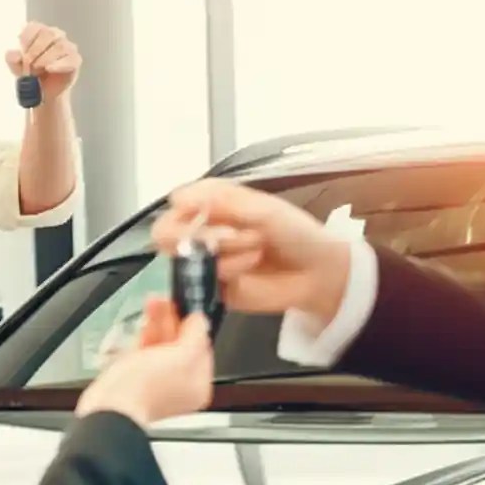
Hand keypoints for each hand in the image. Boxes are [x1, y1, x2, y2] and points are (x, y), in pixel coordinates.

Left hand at [4, 22, 80, 102]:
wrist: (43, 91)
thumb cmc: (30, 73)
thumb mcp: (16, 66)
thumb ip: (12, 58)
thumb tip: (15, 55)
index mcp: (39, 31)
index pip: (34, 27)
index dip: (26, 40)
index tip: (22, 54)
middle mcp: (55, 35)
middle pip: (48, 34)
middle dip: (35, 50)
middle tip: (29, 65)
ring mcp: (67, 46)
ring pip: (59, 46)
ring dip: (45, 59)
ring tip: (37, 71)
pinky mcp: (75, 60)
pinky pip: (70, 59)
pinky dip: (59, 64)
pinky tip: (49, 69)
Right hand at [75, 298, 213, 427]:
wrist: (109, 404)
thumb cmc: (144, 389)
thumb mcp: (182, 356)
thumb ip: (196, 336)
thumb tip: (200, 321)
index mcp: (198, 386)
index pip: (202, 349)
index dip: (193, 326)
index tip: (186, 309)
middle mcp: (178, 386)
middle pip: (180, 346)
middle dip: (172, 321)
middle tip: (166, 303)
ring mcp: (156, 382)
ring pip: (161, 346)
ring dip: (158, 323)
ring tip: (153, 304)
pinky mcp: (135, 378)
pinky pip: (145, 351)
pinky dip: (145, 335)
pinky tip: (145, 322)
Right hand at [151, 178, 351, 324]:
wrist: (318, 272)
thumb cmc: (295, 233)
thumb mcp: (262, 207)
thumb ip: (220, 200)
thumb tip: (179, 197)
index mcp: (212, 204)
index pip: (175, 203)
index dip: (185, 209)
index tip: (207, 211)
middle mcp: (203, 231)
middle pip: (165, 233)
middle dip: (198, 234)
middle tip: (229, 236)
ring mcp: (205, 260)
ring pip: (184, 256)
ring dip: (223, 250)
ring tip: (255, 248)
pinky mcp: (212, 286)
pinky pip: (201, 279)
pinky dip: (228, 269)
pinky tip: (250, 265)